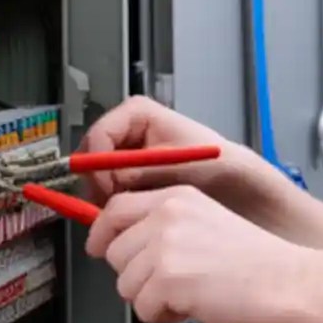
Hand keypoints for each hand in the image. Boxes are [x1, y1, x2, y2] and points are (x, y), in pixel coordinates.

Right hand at [78, 96, 258, 206]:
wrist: (230, 180)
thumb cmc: (212, 162)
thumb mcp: (177, 163)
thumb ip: (142, 169)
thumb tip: (114, 178)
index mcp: (136, 113)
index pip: (99, 135)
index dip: (98, 163)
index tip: (108, 189)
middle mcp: (126, 128)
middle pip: (92, 155)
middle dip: (99, 182)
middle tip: (113, 205)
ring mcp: (125, 151)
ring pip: (97, 174)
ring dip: (107, 194)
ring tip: (130, 208)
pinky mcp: (128, 173)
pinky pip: (108, 187)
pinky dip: (115, 200)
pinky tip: (134, 210)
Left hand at [85, 185, 315, 322]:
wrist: (286, 283)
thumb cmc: (255, 262)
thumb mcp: (206, 222)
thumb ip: (165, 225)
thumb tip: (123, 242)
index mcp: (178, 197)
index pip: (115, 208)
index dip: (101, 232)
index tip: (99, 245)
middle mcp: (168, 215)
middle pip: (114, 250)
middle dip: (135, 274)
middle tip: (170, 281)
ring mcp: (167, 245)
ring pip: (124, 283)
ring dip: (150, 297)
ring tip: (188, 292)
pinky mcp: (169, 277)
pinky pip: (143, 308)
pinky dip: (164, 315)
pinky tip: (193, 304)